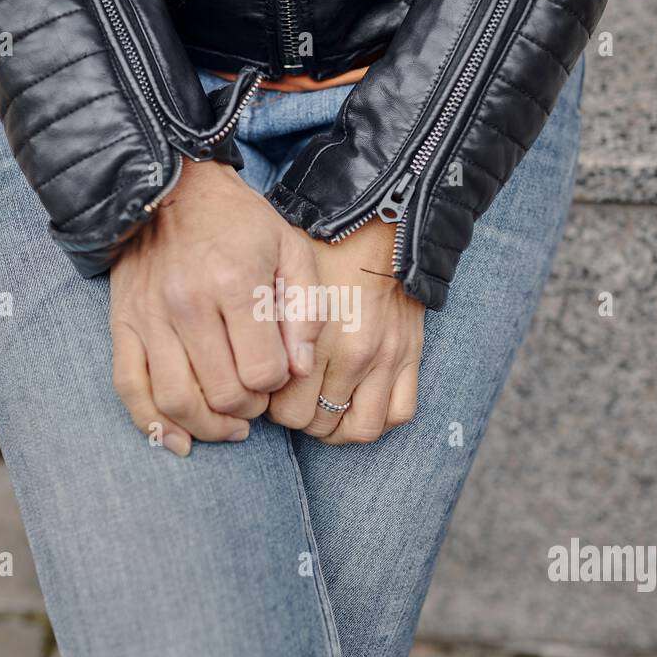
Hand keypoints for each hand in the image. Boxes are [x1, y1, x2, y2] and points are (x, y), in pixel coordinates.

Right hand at [110, 159, 323, 455]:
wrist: (173, 190)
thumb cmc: (241, 224)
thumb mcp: (291, 251)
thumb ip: (306, 311)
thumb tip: (298, 370)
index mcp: (235, 283)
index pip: (261, 372)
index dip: (276, 384)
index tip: (278, 372)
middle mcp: (187, 303)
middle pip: (221, 394)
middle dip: (247, 410)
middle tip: (257, 402)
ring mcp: (150, 317)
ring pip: (176, 400)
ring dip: (208, 427)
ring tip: (230, 426)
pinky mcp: (124, 325)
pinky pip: (130, 389)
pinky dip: (153, 425)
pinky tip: (179, 441)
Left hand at [267, 218, 423, 443]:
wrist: (378, 227)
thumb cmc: (321, 253)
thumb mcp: (281, 284)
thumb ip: (266, 329)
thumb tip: (245, 371)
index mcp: (316, 338)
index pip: (285, 409)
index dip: (272, 407)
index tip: (269, 391)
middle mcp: (354, 355)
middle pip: (317, 423)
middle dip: (300, 420)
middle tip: (292, 402)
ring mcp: (386, 360)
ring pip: (360, 429)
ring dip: (338, 429)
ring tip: (324, 414)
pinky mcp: (411, 357)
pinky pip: (399, 413)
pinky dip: (378, 420)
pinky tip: (358, 407)